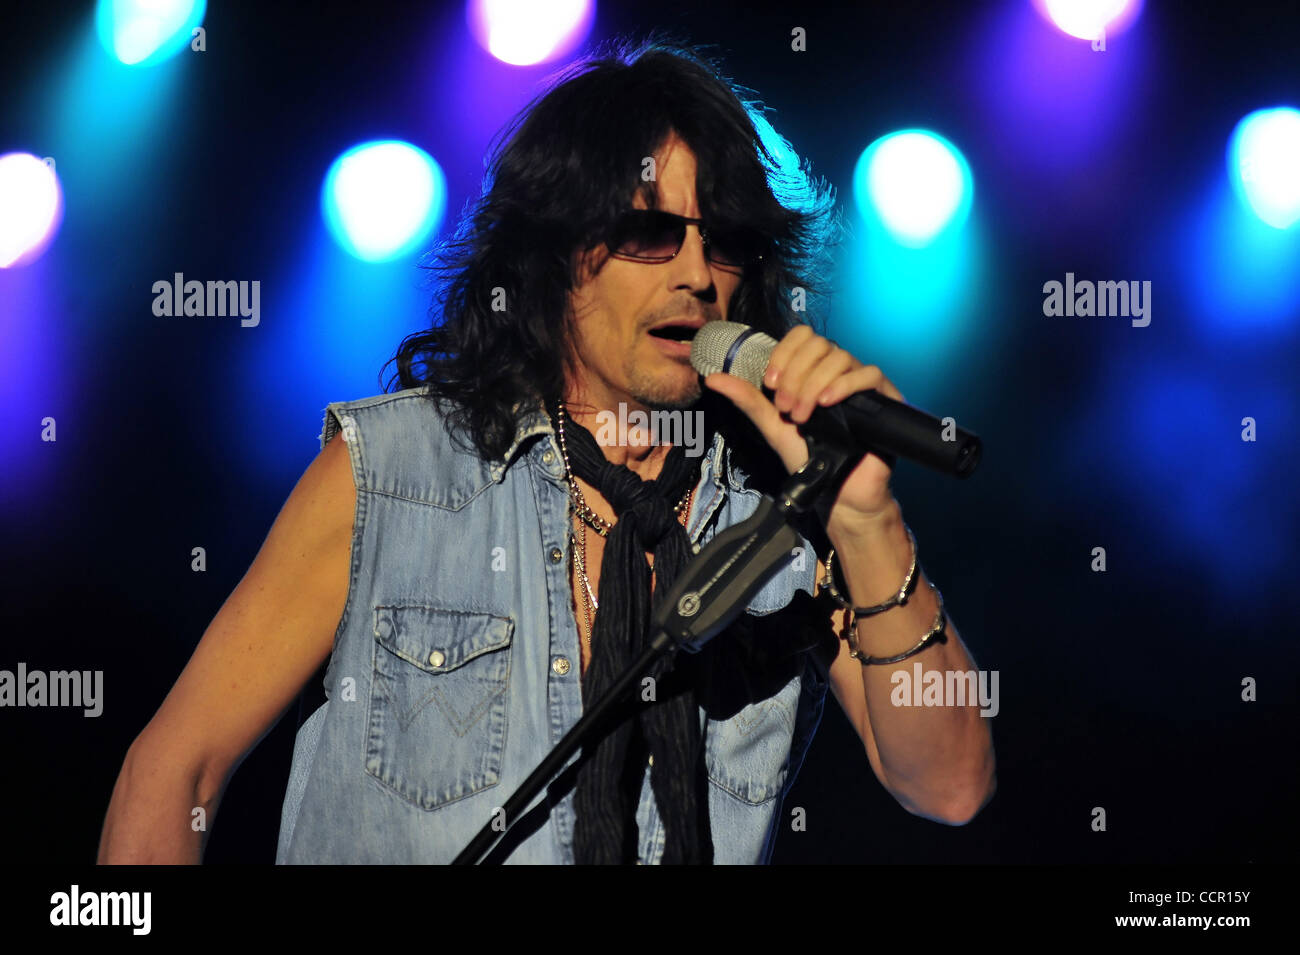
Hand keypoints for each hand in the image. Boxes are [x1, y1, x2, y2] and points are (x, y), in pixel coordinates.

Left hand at [701, 324, 904, 532]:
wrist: (837, 492)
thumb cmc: (808, 458)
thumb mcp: (772, 426)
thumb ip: (748, 400)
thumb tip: (713, 378)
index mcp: (813, 371)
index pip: (802, 337)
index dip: (783, 354)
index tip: (770, 384)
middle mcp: (838, 371)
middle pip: (819, 344)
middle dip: (796, 375)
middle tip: (787, 409)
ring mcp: (861, 382)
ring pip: (840, 357)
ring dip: (813, 384)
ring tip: (805, 416)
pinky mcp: (884, 396)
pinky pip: (868, 373)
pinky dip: (844, 385)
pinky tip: (828, 404)